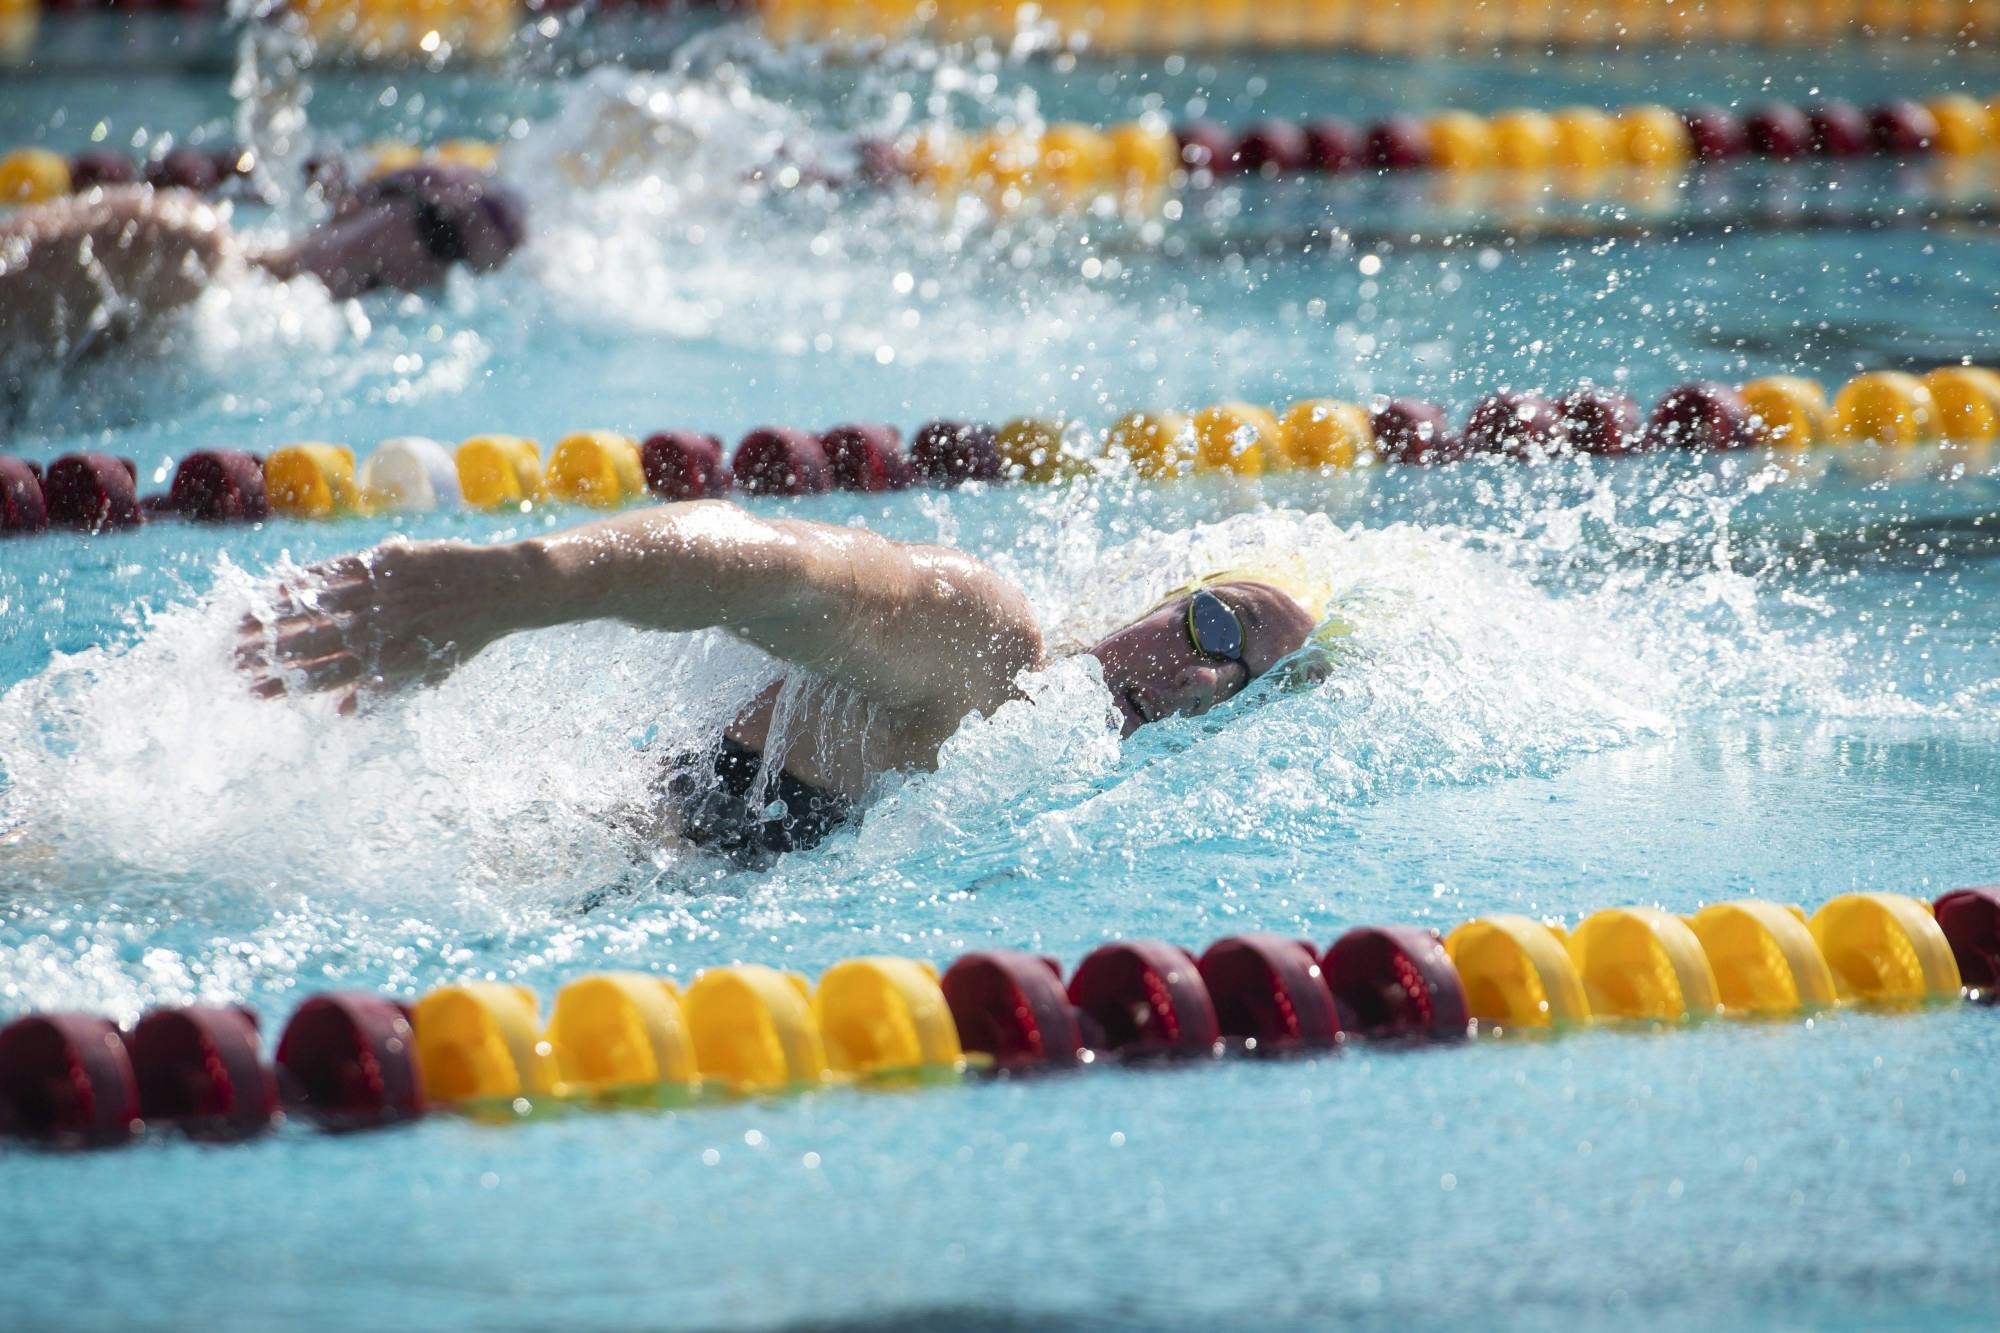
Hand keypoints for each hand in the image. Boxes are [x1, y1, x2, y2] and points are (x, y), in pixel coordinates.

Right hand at [237, 539, 521, 709]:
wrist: (503, 589)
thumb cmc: (463, 636)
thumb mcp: (431, 673)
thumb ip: (386, 692)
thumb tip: (341, 714)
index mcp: (389, 660)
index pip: (325, 678)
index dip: (286, 685)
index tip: (251, 691)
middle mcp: (382, 630)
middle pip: (312, 646)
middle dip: (267, 656)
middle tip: (228, 662)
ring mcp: (383, 595)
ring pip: (317, 610)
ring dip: (274, 619)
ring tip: (237, 626)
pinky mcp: (389, 563)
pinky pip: (341, 572)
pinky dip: (309, 580)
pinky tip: (278, 586)